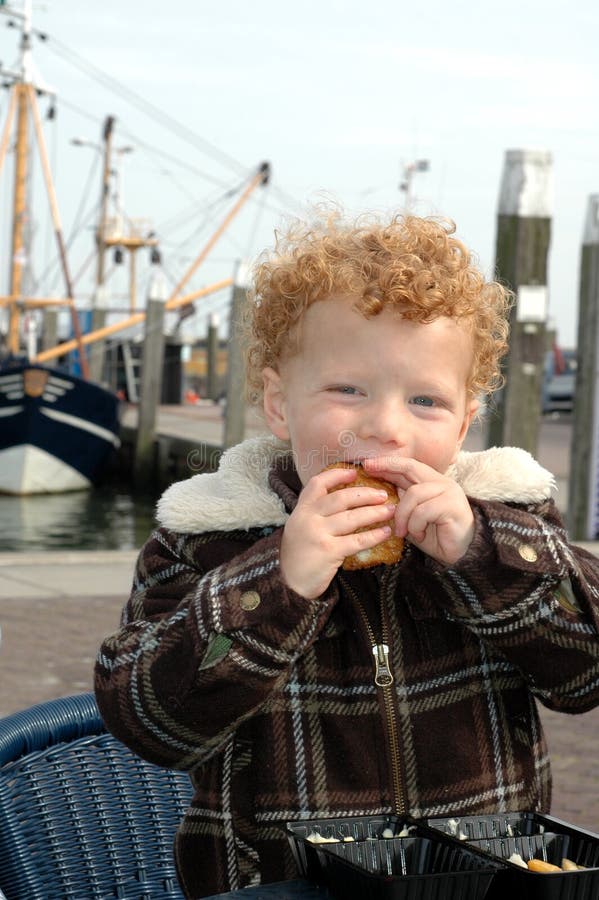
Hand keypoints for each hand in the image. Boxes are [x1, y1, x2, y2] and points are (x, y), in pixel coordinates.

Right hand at [279, 466, 395, 598]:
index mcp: (301, 509)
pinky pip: (357, 540)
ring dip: (375, 513)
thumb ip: (316, 513)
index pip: (317, 483)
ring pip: (352, 518)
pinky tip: (385, 532)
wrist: (289, 583)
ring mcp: (318, 534)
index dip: (337, 475)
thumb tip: (347, 500)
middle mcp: (308, 518)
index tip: (355, 472)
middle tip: (384, 494)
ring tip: (390, 510)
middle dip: (366, 494)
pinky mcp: (329, 551)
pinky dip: (374, 535)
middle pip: (341, 498)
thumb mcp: (300, 527)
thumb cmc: (300, 554)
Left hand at [363, 456, 473, 565]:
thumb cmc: (434, 536)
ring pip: (413, 494)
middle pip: (411, 468)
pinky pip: (423, 511)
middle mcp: (441, 483)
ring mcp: (449, 492)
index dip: (388, 464)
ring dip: (403, 515)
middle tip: (369, 470)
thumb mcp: (411, 516)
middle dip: (387, 467)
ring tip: (402, 531)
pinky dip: (415, 525)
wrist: (459, 555)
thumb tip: (378, 486)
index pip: (408, 466)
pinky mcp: (453, 505)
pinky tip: (419, 535)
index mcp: (432, 482)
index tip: (367, 464)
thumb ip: (402, 500)